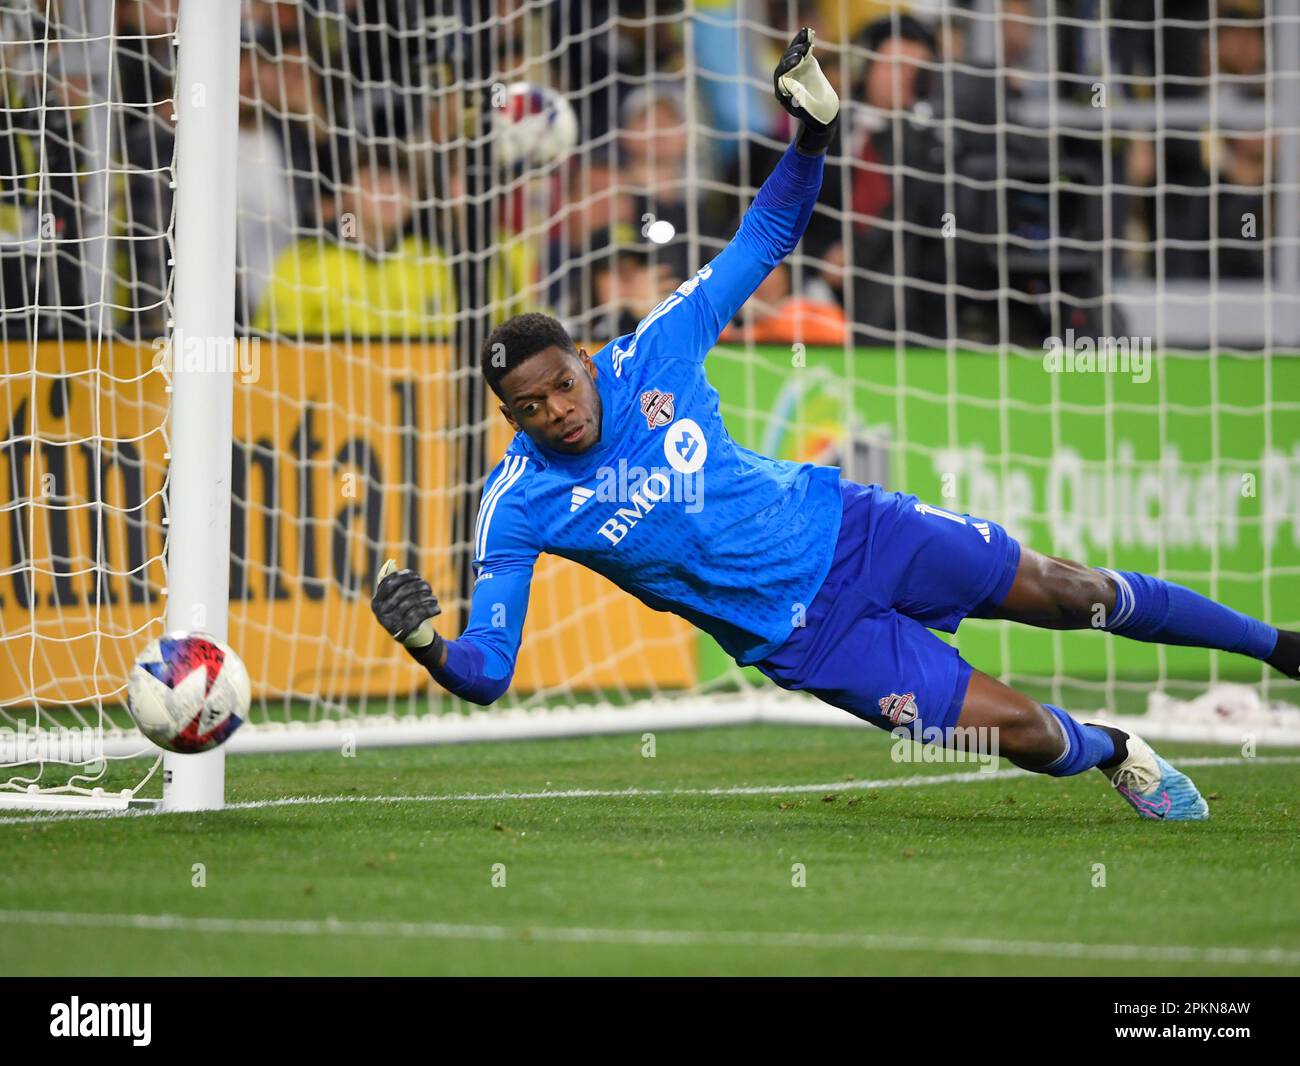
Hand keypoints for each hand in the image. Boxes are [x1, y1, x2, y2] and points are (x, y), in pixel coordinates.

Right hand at [372, 558, 441, 649]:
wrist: (411, 637)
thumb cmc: (404, 611)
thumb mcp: (396, 598)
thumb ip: (393, 583)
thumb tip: (391, 563)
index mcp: (377, 601)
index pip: (389, 582)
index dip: (404, 576)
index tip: (417, 576)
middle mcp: (380, 612)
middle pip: (403, 592)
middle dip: (419, 586)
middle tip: (428, 587)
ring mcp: (389, 623)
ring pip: (412, 603)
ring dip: (427, 598)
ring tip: (434, 598)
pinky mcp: (402, 632)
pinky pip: (418, 616)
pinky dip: (430, 610)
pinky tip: (437, 608)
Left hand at [774, 27, 839, 154]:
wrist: (822, 113)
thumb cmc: (812, 115)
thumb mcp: (806, 110)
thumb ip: (798, 101)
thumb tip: (791, 90)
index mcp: (781, 89)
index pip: (780, 73)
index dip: (788, 64)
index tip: (799, 59)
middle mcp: (785, 77)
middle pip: (786, 61)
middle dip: (795, 52)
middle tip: (805, 48)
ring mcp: (795, 70)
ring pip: (793, 54)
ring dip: (799, 43)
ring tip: (807, 33)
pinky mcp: (804, 65)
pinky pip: (804, 52)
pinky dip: (806, 42)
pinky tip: (810, 33)